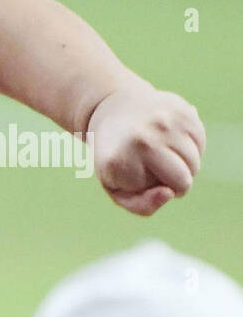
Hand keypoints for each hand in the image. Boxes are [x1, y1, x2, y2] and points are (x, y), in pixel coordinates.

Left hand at [88, 84, 204, 215]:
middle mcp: (143, 139)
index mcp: (119, 161)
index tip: (134, 172)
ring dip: (183, 164)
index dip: (154, 187)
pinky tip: (169, 139)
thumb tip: (170, 193)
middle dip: (175, 181)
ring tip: (159, 152)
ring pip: (196, 162)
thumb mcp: (117, 189)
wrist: (116, 111)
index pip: (167, 191)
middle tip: (152, 166)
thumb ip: (142, 206)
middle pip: (185, 180)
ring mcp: (165, 122)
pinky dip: (190, 146)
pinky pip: (201, 143)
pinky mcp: (182, 110)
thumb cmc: (117, 159)